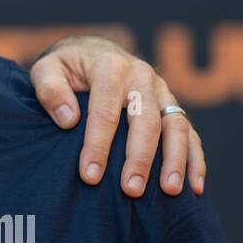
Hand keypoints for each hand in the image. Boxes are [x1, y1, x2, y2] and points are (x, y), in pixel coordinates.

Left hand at [29, 35, 204, 197]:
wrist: (91, 52)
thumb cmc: (66, 67)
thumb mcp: (46, 69)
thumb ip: (50, 90)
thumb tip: (68, 120)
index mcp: (110, 66)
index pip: (106, 110)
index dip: (98, 145)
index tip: (90, 175)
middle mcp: (141, 76)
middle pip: (146, 120)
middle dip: (139, 158)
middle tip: (131, 190)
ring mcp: (162, 90)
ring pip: (176, 125)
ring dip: (175, 160)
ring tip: (169, 191)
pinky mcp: (172, 105)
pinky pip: (190, 132)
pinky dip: (195, 159)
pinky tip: (194, 187)